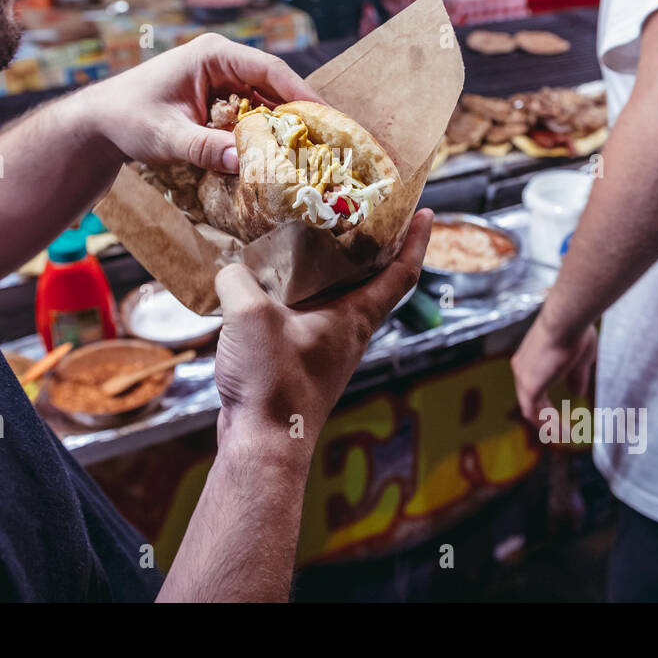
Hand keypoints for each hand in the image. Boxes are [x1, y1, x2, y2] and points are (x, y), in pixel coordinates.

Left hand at [87, 33, 321, 174]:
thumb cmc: (128, 118)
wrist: (100, 123)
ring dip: (282, 126)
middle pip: (274, 85)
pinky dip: (263, 134)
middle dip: (298, 112)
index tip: (326, 115)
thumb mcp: (167, 137)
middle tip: (328, 140)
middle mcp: (222, 62)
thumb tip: (244, 163)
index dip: (301, 91)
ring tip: (310, 152)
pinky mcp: (217, 101)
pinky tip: (277, 156)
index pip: (269, 69)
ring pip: (264, 102)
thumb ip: (205, 149)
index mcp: (213, 55)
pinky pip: (250, 115)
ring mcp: (220, 81)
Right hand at [212, 210, 432, 458]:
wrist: (262, 446)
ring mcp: (325, 350)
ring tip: (303, 240)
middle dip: (368, 245)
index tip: (425, 212)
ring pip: (335, 300)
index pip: (402, 272)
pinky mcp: (299, 364)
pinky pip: (304, 318)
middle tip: (353, 212)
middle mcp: (348, 332)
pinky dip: (294, 297)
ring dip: (327, 271)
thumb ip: (238, 279)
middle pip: (369, 280)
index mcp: (354, 317)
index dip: (417, 239)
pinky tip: (264, 288)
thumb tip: (231, 269)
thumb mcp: (250, 316)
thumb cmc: (273, 384)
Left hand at [511, 314, 595, 426]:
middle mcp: (521, 368)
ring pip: (532, 410)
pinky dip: (550, 424)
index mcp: (529, 359)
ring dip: (549, 425)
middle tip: (560, 432)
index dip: (544, 406)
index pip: (532, 389)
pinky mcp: (530, 385)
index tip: (557, 418)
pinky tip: (566, 432)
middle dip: (545, 419)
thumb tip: (576, 394)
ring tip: (567, 436)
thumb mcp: (578, 358)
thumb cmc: (575, 331)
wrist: (567, 319)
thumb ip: (575, 376)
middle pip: (529, 401)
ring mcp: (523, 377)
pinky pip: (536, 413)